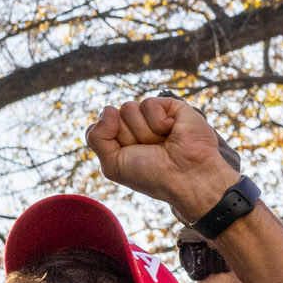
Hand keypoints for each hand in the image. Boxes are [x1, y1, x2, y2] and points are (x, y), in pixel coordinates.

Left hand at [89, 97, 242, 218]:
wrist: (187, 177)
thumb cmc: (153, 176)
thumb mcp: (113, 164)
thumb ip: (96, 137)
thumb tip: (109, 108)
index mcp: (123, 139)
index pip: (99, 127)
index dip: (112, 143)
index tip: (133, 159)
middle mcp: (137, 126)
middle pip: (113, 117)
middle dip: (129, 137)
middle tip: (151, 151)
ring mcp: (154, 116)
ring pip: (128, 109)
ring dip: (145, 132)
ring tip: (164, 143)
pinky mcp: (172, 107)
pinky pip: (148, 104)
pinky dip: (159, 122)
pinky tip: (173, 131)